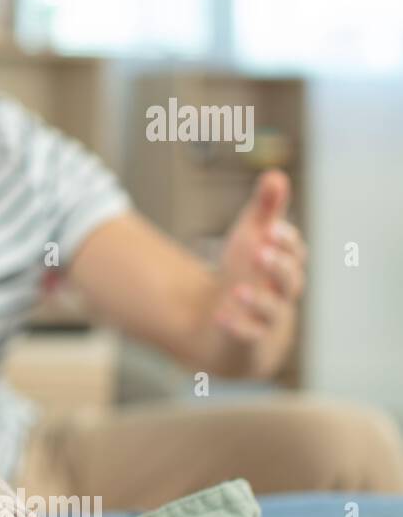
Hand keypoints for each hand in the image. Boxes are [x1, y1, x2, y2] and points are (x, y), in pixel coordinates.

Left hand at [214, 169, 305, 362]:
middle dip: (278, 265)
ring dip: (258, 300)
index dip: (285, 241)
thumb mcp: (251, 241)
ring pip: (272, 312)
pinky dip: (236, 328)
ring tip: (237, 290)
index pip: (295, 253)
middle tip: (260, 250)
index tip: (270, 227)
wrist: (226, 329)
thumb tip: (275, 175)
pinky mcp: (247, 341)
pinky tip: (220, 317)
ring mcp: (266, 320)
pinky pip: (247, 338)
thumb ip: (264, 212)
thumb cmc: (246, 276)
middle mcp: (281, 295)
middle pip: (291, 281)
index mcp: (285, 268)